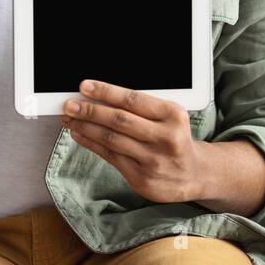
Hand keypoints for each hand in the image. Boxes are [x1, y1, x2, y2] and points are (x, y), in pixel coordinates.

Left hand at [61, 79, 207, 204]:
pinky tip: (79, 134)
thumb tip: (102, 97)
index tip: (85, 86)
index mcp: (173, 115)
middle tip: (70, 104)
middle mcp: (165, 138)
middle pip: (119, 120)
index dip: (106, 92)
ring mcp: (153, 160)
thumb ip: (143, 108)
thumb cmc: (175, 138)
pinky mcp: (142, 177)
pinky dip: (91, 144)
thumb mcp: (170, 116)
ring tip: (70, 118)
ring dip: (86, 127)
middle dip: (90, 110)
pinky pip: (110, 156)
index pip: (133, 100)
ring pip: (112, 139)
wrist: (194, 174)